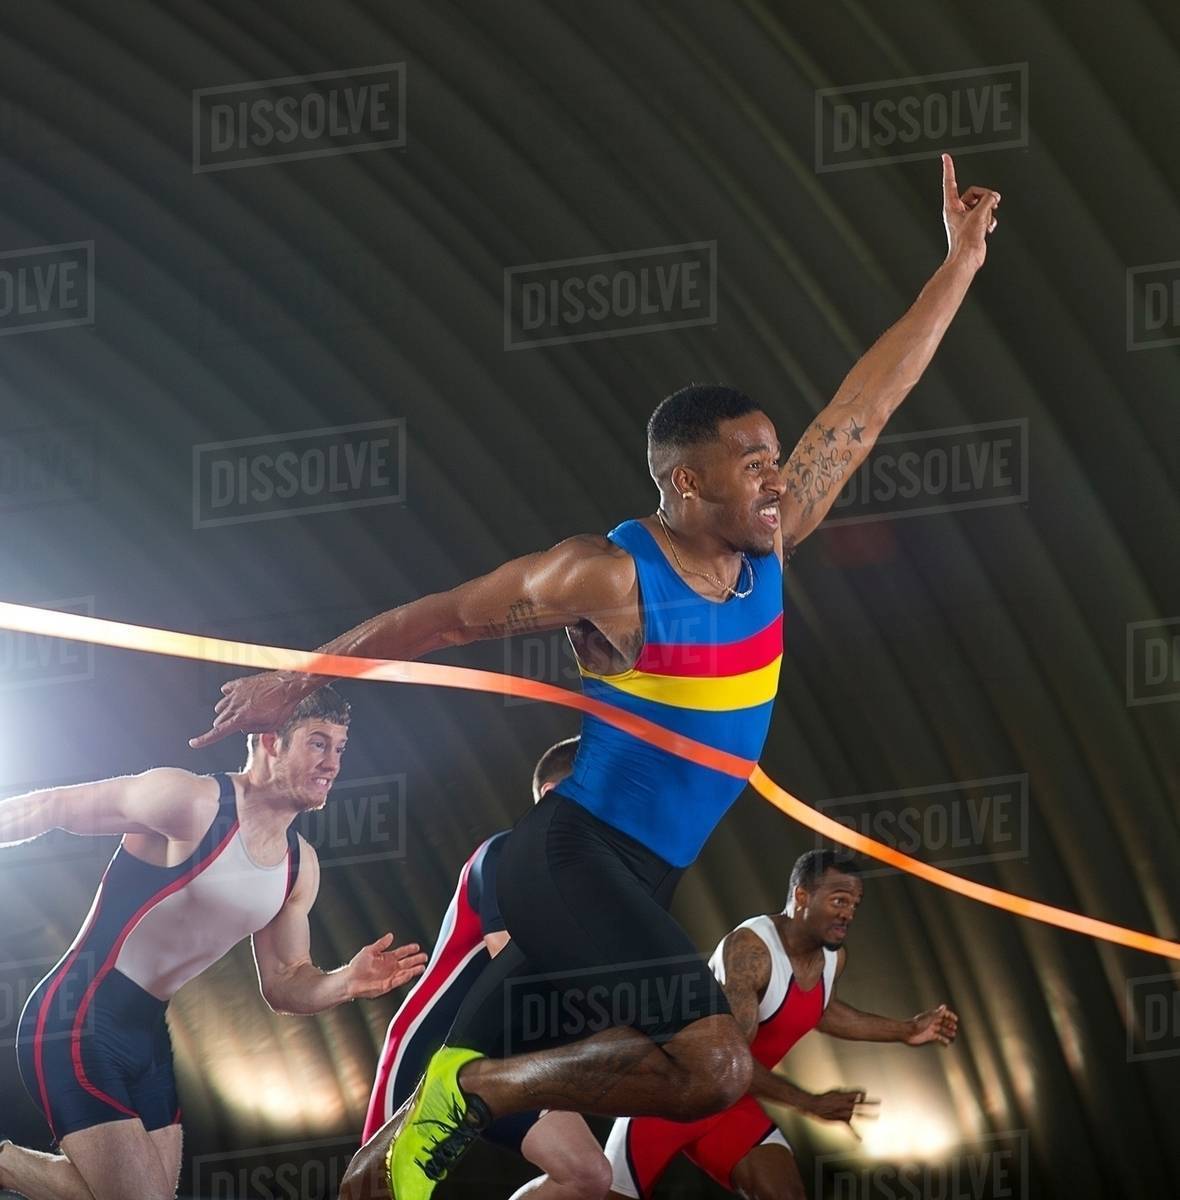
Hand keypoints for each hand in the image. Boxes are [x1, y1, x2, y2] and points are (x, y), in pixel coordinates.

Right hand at [188, 672, 306, 748]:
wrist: (290, 684)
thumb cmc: (284, 706)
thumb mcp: (271, 726)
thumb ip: (253, 730)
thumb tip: (242, 728)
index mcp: (242, 718)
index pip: (218, 731)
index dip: (205, 739)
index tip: (194, 743)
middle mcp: (236, 704)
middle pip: (220, 720)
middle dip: (226, 725)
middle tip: (242, 724)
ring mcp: (237, 692)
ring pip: (221, 706)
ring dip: (228, 712)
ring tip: (244, 711)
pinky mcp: (240, 683)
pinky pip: (227, 690)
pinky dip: (230, 696)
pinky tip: (238, 697)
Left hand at [344, 933, 427, 999]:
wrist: (349, 980)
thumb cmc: (357, 966)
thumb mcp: (369, 950)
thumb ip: (381, 944)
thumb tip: (391, 935)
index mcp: (387, 958)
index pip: (402, 953)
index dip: (409, 949)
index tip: (417, 946)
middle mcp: (390, 967)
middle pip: (407, 962)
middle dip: (416, 959)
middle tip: (425, 956)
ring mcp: (390, 976)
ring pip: (405, 972)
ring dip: (414, 970)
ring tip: (422, 966)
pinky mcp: (387, 985)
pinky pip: (398, 981)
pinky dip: (405, 977)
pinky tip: (410, 974)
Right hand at [805, 1088, 878, 1137]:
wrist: (815, 1105)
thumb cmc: (825, 1097)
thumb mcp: (835, 1091)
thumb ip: (845, 1094)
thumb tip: (852, 1096)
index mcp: (845, 1095)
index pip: (859, 1092)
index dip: (862, 1094)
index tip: (861, 1097)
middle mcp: (847, 1104)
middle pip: (862, 1103)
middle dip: (871, 1103)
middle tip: (879, 1102)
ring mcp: (845, 1112)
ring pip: (860, 1114)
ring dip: (869, 1116)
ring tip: (877, 1117)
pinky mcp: (842, 1120)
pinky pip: (850, 1128)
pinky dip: (855, 1135)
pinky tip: (860, 1140)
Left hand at [905, 1003, 958, 1045]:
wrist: (907, 1033)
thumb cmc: (916, 1025)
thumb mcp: (929, 1018)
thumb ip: (938, 1013)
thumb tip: (944, 1006)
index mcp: (931, 1016)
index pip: (942, 1014)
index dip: (949, 1016)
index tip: (956, 1019)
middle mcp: (931, 1022)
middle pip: (942, 1022)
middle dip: (949, 1024)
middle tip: (955, 1028)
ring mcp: (930, 1029)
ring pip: (941, 1030)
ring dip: (947, 1032)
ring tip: (953, 1035)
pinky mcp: (928, 1036)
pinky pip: (938, 1038)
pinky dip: (943, 1041)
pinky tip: (947, 1043)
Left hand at [942, 153, 999, 270]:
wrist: (968, 259)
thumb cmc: (966, 240)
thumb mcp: (979, 214)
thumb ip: (988, 200)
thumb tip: (994, 196)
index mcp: (951, 206)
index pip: (950, 182)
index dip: (949, 168)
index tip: (945, 156)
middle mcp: (957, 211)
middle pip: (975, 193)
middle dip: (985, 198)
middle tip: (993, 204)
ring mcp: (966, 218)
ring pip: (982, 204)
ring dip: (988, 212)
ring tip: (986, 223)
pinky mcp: (974, 225)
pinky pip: (986, 214)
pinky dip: (989, 220)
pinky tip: (987, 229)